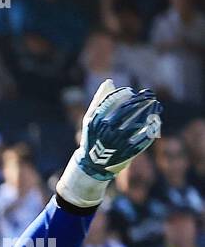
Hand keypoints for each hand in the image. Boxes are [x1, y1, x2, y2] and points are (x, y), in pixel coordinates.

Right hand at [57, 79, 161, 207]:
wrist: (92, 164)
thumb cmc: (92, 138)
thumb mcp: (90, 119)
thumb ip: (99, 101)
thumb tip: (109, 81)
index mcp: (96, 123)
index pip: (112, 103)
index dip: (124, 95)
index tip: (132, 92)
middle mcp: (106, 132)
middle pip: (127, 112)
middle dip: (140, 101)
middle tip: (150, 94)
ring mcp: (117, 143)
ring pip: (137, 124)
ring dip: (149, 114)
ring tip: (156, 106)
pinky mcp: (126, 153)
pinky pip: (142, 139)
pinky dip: (150, 130)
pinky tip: (156, 122)